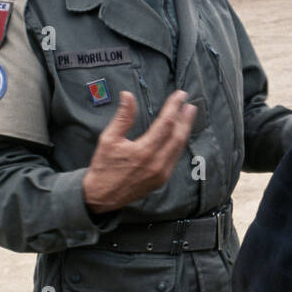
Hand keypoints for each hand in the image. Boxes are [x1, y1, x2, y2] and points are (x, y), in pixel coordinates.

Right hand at [81, 89, 195, 213]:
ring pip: (179, 148)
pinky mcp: (162, 180)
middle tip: (190, 104)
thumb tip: (128, 95)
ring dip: (185, 131)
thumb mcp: (109, 139)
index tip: (180, 95)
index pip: (165, 124)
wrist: (101, 196)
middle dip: (185, 119)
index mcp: (143, 152)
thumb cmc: (103, 166)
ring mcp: (161, 174)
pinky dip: (179, 144)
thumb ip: (123, 117)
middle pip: (178, 136)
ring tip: (188, 116)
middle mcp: (156, 164)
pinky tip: (179, 135)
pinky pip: (175, 158)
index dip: (174, 107)